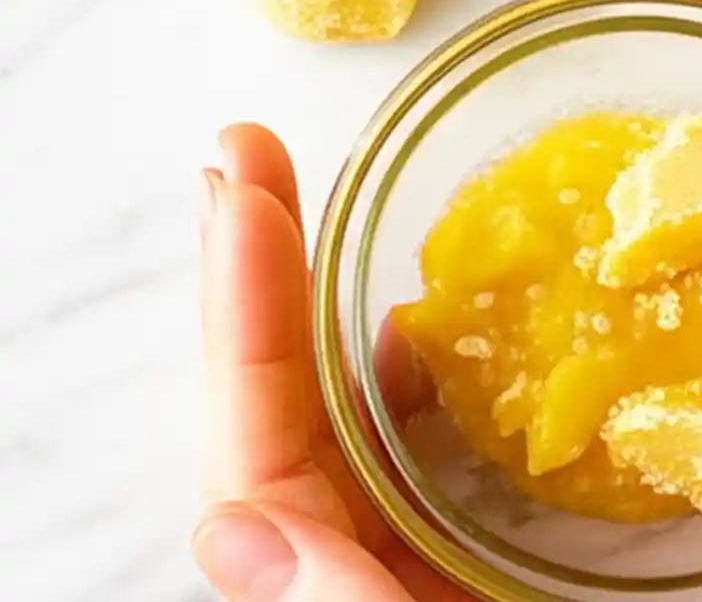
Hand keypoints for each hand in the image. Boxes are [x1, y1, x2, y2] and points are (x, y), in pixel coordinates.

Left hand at [193, 124, 471, 599]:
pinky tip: (419, 320)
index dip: (245, 310)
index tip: (246, 198)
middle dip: (261, 267)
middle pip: (279, 392)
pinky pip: (405, 438)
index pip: (257, 430)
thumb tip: (240, 523)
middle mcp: (341, 545)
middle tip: (249, 153)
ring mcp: (392, 539)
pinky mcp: (450, 543)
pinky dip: (403, 367)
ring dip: (319, 299)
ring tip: (305, 199)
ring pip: (337, 403)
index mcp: (323, 575)